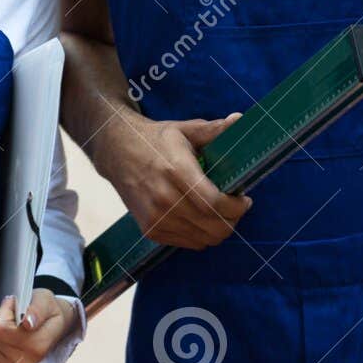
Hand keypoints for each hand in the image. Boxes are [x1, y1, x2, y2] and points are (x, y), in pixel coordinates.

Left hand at [0, 292, 77, 362]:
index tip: (14, 304)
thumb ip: (37, 309)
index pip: (0, 328)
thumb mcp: (46, 300)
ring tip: (6, 325)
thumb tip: (27, 322)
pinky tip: (0, 338)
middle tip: (11, 315)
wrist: (52, 329)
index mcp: (37, 345)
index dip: (4, 310)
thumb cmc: (47, 311)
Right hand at [97, 111, 250, 248]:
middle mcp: (164, 198)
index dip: (236, 207)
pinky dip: (201, 234)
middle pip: (213, 227)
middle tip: (235, 207)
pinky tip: (200, 217)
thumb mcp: (185, 130)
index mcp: (176, 171)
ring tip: (219, 212)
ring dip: (218, 229)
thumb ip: (215, 129)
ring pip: (203, 240)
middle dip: (233, 220)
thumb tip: (240, 119)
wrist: (117, 152)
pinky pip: (188, 243)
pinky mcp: (150, 230)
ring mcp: (155, 217)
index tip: (245, 199)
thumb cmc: (155, 140)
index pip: (214, 203)